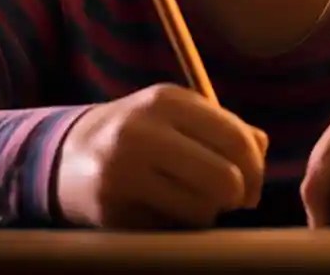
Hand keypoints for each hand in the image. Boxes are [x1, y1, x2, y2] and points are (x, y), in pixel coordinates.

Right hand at [57, 83, 267, 228]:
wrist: (68, 155)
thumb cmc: (139, 133)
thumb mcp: (176, 115)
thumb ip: (223, 126)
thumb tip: (262, 148)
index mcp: (166, 100)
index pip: (235, 138)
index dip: (255, 168)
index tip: (252, 185)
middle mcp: (143, 131)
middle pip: (224, 178)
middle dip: (237, 196)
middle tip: (232, 200)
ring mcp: (124, 171)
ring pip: (201, 210)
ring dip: (207, 213)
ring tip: (190, 200)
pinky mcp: (111, 208)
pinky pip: (171, 229)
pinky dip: (177, 225)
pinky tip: (160, 209)